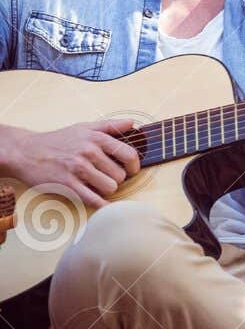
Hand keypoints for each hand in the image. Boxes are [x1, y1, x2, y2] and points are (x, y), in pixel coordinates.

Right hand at [3, 119, 139, 208]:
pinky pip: (94, 199)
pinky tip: (103, 203)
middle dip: (116, 178)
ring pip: (110, 187)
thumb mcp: (83, 127)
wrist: (26, 152)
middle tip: (106, 176)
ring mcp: (78, 169)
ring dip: (106, 189)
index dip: (134, 166)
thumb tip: (132, 123)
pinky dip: (102, 204)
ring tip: (96, 184)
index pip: (129, 154)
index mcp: (96, 138)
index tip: (130, 170)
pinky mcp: (67, 185)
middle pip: (120, 175)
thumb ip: (109, 125)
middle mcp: (88, 152)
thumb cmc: (58, 140)